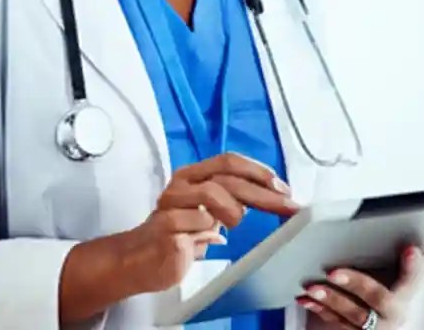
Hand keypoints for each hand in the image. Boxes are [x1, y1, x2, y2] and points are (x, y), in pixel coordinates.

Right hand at [122, 152, 298, 294]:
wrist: (136, 262)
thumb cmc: (176, 237)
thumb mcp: (208, 215)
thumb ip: (232, 202)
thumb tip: (273, 198)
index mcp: (191, 176)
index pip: (228, 162)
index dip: (258, 172)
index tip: (283, 189)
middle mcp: (180, 185)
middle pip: (227, 178)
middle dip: (263, 192)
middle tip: (286, 205)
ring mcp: (170, 205)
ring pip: (212, 193)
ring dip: (232, 211)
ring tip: (232, 226)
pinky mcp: (165, 228)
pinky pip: (198, 224)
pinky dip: (209, 232)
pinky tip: (205, 240)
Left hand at [300, 246, 423, 328]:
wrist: (371, 323)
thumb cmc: (377, 293)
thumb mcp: (387, 276)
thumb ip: (392, 260)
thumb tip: (397, 234)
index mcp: (404, 295)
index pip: (413, 278)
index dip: (413, 266)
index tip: (410, 249)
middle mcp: (392, 313)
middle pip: (379, 299)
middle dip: (357, 284)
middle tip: (333, 272)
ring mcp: (375, 327)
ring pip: (355, 314)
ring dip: (331, 299)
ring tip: (312, 287)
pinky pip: (336, 323)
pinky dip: (318, 309)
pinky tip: (305, 299)